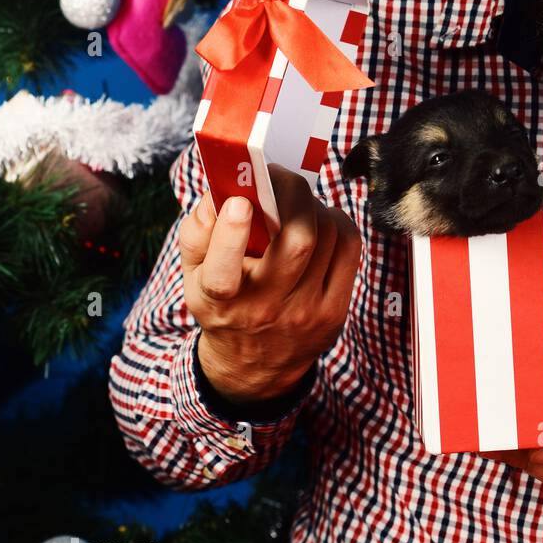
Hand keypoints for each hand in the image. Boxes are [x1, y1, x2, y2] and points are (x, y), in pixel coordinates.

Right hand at [178, 166, 362, 406]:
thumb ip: (197, 231)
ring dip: (313, 205)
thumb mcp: (193, 274)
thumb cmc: (222, 305)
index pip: (223, 276)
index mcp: (220, 302)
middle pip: (298, 242)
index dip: (231, 235)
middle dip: (292, 194)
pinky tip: (319, 221)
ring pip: (328, 235)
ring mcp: (305, 313)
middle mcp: (265, 310)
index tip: (238, 203)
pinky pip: (349, 247)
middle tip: (278, 178)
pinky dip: (337, 222)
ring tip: (295, 202)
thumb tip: (221, 192)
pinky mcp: (335, 311)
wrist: (254, 365)